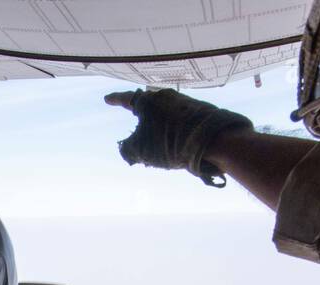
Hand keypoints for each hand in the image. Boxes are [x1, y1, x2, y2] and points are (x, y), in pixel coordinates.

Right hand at [103, 89, 252, 185]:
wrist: (211, 141)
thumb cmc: (170, 144)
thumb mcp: (139, 151)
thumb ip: (127, 149)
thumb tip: (127, 148)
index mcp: (148, 101)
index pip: (126, 99)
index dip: (115, 100)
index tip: (107, 99)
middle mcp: (166, 96)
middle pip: (147, 109)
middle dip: (141, 122)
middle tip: (136, 133)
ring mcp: (184, 102)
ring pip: (163, 118)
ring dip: (158, 132)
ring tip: (161, 152)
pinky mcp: (198, 111)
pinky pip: (178, 123)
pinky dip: (172, 134)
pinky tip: (176, 150)